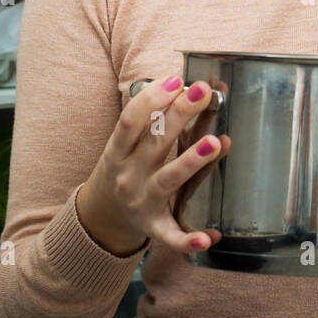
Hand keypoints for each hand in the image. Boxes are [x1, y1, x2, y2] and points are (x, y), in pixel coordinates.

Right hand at [76, 75, 231, 256]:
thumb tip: (191, 87)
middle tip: (203, 91)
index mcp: (118, 151)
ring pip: (168, 180)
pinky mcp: (155, 227)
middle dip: (179, 115)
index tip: (176, 79)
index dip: (151, 98)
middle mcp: (129, 175)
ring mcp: (142, 202)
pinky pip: (172, 235)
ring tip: (216, 142)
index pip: (130, 121)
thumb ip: (155, 118)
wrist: (102, 216)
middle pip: (154, 143)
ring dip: (191, 161)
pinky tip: (210, 236)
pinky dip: (189, 239)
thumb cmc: (125, 166)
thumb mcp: (128, 143)